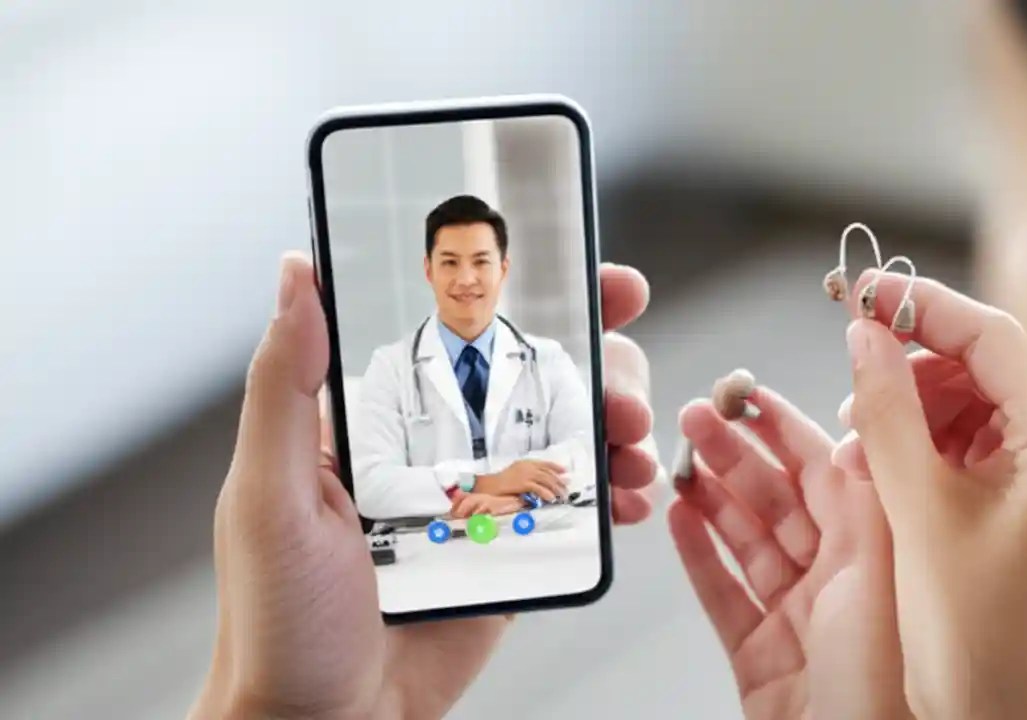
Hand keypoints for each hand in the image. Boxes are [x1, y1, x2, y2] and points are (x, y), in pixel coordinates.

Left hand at [189, 255, 656, 719]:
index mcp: (379, 420)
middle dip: (600, 364)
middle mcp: (437, 448)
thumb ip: (285, 385)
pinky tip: (632, 499)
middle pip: (536, 376)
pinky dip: (617, 495)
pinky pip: (578, 507)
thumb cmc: (278, 620)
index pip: (460, 330)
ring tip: (633, 448)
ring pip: (569, 435)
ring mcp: (482, 500)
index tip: (590, 275)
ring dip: (619, 426)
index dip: (532, 293)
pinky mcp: (513, 552)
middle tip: (621, 388)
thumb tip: (298, 274)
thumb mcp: (270, 494)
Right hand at [474, 459, 566, 500]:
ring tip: (561, 495)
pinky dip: (546, 493)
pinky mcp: (523, 483)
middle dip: (558, 481)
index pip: (545, 464)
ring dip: (555, 488)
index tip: (564, 472)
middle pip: (548, 473)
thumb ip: (529, 475)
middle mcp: (528, 466)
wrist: (490, 485)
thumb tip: (542, 482)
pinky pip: (538, 488)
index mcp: (526, 463)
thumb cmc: (502, 482)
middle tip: (566, 488)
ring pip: (546, 480)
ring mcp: (526, 474)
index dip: (556, 467)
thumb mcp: (516, 473)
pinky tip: (551, 498)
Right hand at [670, 384, 911, 718]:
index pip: (828, 467)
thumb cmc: (895, 689)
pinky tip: (679, 520)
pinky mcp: (763, 660)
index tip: (748, 392)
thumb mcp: (879, 565)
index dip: (784, 425)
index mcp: (882, 552)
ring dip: (712, 495)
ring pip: (748, 540)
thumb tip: (857, 410)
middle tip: (695, 414)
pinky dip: (699, 556)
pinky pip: (724, 595)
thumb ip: (859, 487)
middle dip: (736, 453)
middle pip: (781, 499)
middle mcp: (844, 581)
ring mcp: (801, 621)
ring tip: (678, 457)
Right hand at [834, 270, 1026, 718]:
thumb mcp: (919, 508)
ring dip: (903, 410)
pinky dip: (912, 444)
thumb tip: (864, 332)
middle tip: (854, 382)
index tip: (862, 290)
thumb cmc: (979, 632)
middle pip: (979, 368)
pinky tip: (871, 465)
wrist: (995, 716)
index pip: (997, 339)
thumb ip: (889, 410)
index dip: (925, 305)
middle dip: (908, 368)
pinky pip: (958, 445)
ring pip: (962, 405)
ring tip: (856, 442)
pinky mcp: (1011, 504)